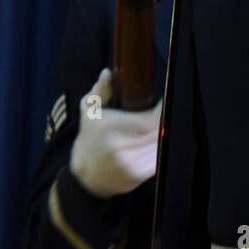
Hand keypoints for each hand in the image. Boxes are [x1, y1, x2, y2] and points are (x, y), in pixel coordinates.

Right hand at [68, 68, 160, 199]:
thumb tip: (107, 72)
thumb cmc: (90, 137)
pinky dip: (159, 147)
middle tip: (162, 112)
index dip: (161, 110)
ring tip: (157, 126)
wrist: (85, 176)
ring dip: (162, 134)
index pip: (149, 118)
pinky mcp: (138, 175)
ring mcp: (130, 163)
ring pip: (160, 143)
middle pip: (158, 130)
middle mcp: (120, 147)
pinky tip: (153, 141)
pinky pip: (159, 157)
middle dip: (163, 120)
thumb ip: (100, 90)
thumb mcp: (89, 111)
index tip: (163, 102)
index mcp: (109, 128)